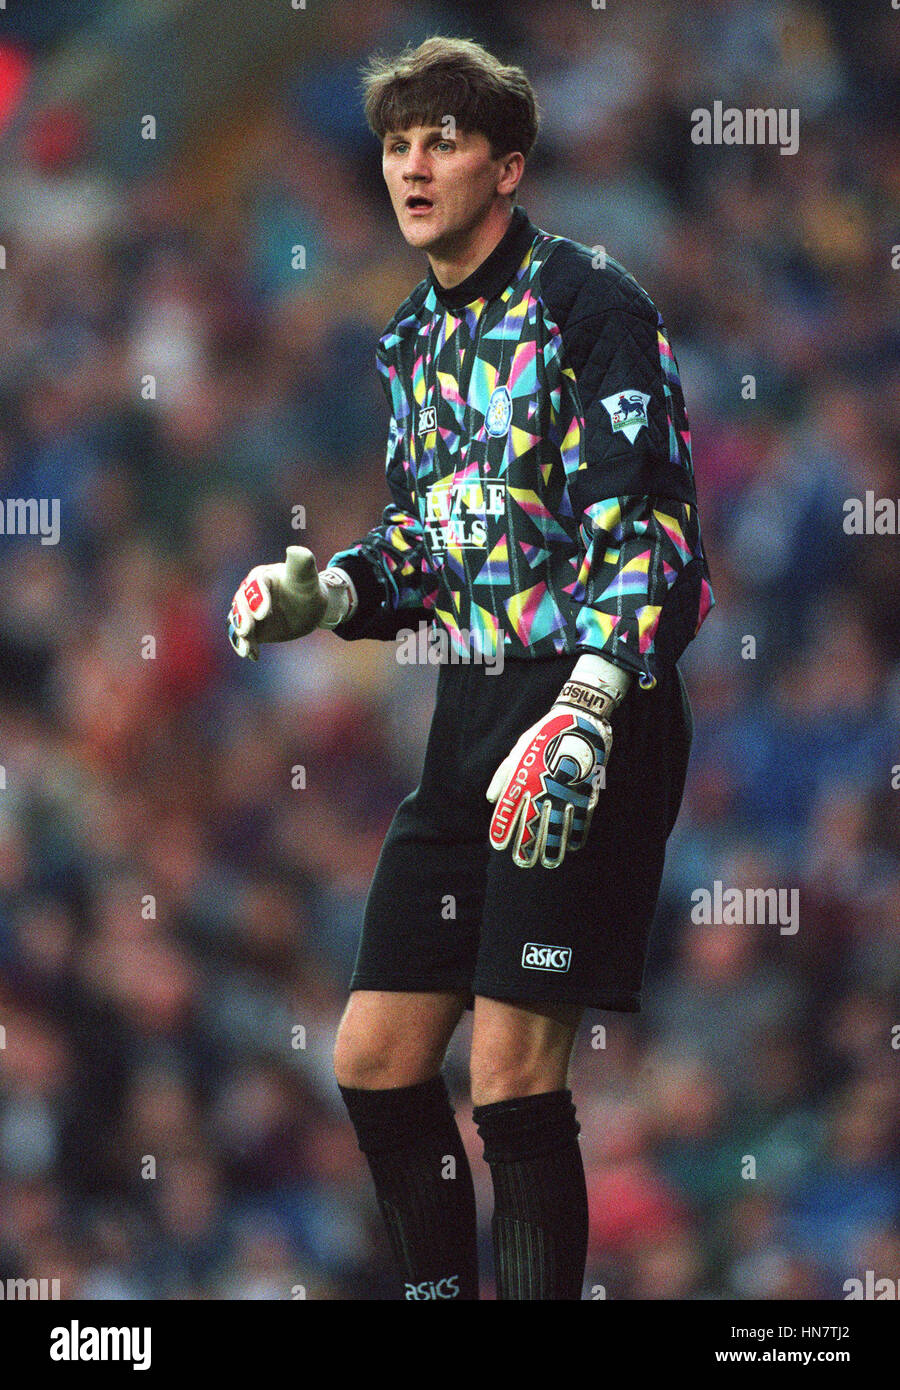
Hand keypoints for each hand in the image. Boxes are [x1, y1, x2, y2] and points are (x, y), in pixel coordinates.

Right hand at [227, 547, 352, 659]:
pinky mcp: (252, 628)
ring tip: (247, 647)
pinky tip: (252, 655)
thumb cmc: (307, 587)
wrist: (308, 607)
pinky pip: (244, 637)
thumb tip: (296, 550)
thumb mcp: (307, 576)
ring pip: (239, 621)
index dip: (258, 598)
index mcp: (262, 576)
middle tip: (248, 630)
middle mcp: (251, 593)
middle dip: (243, 617)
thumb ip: (302, 564)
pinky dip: (245, 646)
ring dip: (241, 634)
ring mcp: (249, 611)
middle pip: (242, 604)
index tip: (263, 613)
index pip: (256, 585)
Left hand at [486, 655, 628, 867]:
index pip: (509, 809)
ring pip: (556, 826)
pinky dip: (577, 833)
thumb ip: (504, 775)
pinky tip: (573, 846)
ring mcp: (565, 791)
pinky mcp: (585, 789)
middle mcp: (542, 788)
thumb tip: (491, 799)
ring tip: (549, 863)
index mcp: (523, 777)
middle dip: (527, 845)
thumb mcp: (519, 748)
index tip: (499, 846)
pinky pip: (581, 817)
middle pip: (532, 823)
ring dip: (552, 847)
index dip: (503, 829)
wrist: (579, 717)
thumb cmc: (544, 732)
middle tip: (522, 862)